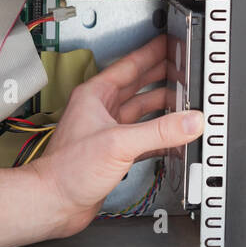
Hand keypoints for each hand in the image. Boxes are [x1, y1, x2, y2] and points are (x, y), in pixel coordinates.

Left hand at [33, 34, 203, 234]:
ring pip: (141, 110)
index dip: (152, 52)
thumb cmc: (68, 170)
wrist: (54, 202)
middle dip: (162, 77)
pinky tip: (173, 137)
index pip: (130, 65)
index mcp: (96, 95)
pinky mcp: (114, 152)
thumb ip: (159, 131)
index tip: (170, 44)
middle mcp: (101, 109)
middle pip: (138, 85)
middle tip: (184, 70)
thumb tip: (190, 121)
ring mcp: (108, 131)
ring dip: (163, 106)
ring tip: (184, 101)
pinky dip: (160, 136)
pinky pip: (143, 137)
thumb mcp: (119, 143)